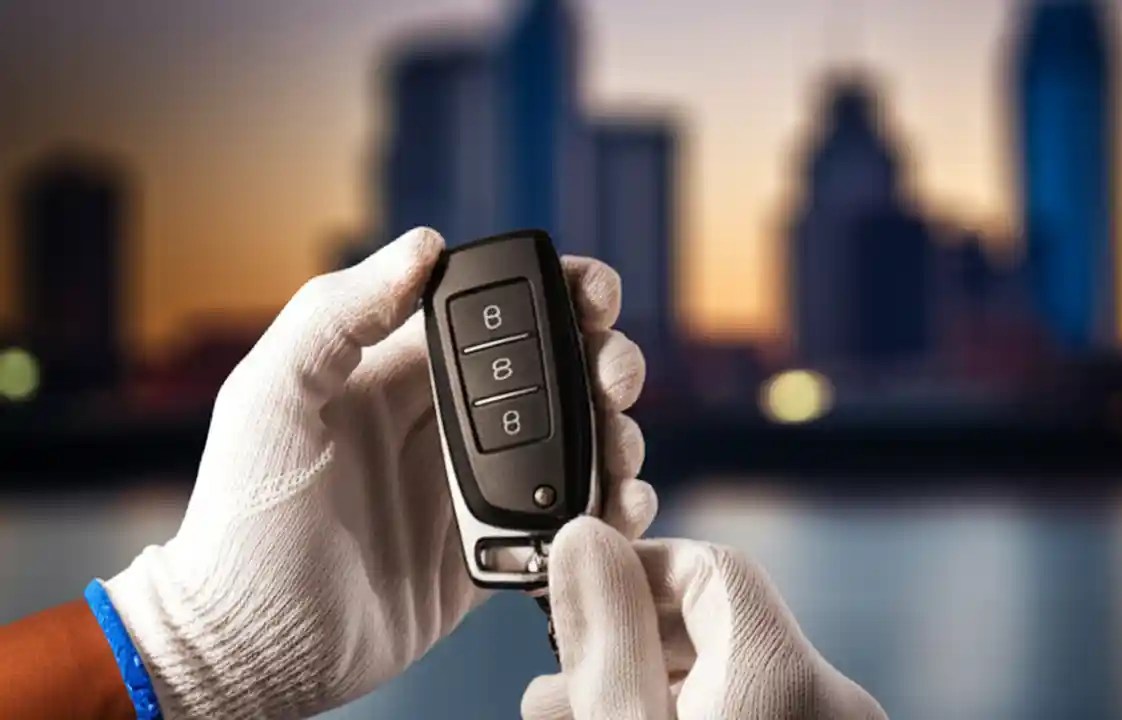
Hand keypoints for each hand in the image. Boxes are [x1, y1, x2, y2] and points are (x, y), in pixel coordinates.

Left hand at [105, 228, 657, 717]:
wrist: (251, 648)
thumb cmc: (242, 523)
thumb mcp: (272, 396)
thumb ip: (339, 312)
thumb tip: (424, 246)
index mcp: (392, 379)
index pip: (488, 322)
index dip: (550, 297)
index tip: (594, 292)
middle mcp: (439, 431)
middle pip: (547, 377)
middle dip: (599, 363)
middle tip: (616, 377)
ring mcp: (468, 494)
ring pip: (568, 446)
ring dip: (611, 435)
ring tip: (619, 449)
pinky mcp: (489, 557)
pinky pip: (564, 523)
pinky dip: (603, 511)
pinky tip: (617, 506)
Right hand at [521, 518, 885, 719]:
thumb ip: (610, 645)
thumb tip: (584, 541)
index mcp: (788, 680)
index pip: (712, 567)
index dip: (634, 564)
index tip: (574, 588)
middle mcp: (829, 702)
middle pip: (720, 625)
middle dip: (629, 636)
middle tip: (561, 671)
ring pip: (732, 677)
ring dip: (650, 681)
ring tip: (575, 710)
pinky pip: (750, 710)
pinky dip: (687, 712)